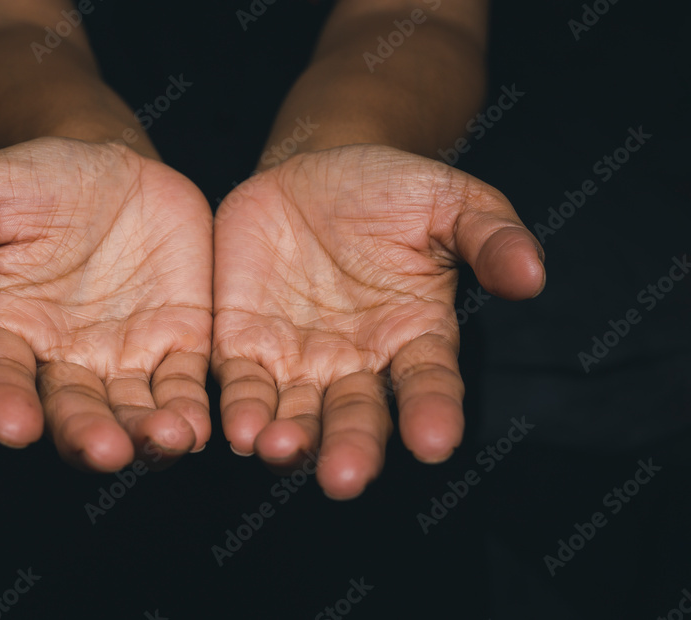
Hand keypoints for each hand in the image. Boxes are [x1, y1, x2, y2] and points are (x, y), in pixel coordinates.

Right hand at [0, 138, 212, 471]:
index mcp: (8, 332)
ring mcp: (123, 357)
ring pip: (134, 411)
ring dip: (149, 434)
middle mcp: (64, 360)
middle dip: (88, 435)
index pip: (0, 378)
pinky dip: (192, 408)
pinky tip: (199, 425)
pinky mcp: (178, 342)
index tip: (14, 427)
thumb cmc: (31, 181)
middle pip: (74, 411)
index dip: (4, 403)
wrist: (108, 164)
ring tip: (167, 440)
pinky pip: (184, 384)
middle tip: (105, 451)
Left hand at [212, 144, 544, 498]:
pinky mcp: (245, 345)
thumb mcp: (448, 200)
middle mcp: (357, 364)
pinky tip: (237, 427)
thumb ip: (488, 236)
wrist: (311, 171)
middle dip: (351, 448)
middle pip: (357, 417)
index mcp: (414, 336)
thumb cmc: (389, 190)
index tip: (434, 443)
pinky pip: (241, 385)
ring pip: (295, 416)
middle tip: (344, 479)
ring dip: (288, 441)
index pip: (429, 385)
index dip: (433, 413)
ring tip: (279, 449)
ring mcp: (298, 361)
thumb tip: (532, 275)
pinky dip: (239, 408)